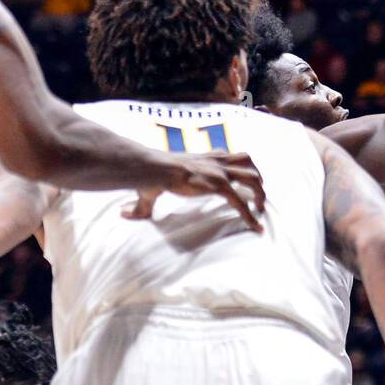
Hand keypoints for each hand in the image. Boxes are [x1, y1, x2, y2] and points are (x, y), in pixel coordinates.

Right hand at [127, 150, 265, 230]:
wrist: (153, 169)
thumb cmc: (152, 176)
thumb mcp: (155, 185)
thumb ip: (144, 203)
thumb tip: (123, 213)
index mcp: (209, 157)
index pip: (235, 156)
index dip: (244, 169)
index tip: (249, 184)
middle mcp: (219, 161)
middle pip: (250, 162)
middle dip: (258, 179)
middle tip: (258, 198)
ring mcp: (221, 172)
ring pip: (253, 178)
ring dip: (260, 195)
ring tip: (260, 211)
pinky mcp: (219, 185)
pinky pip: (242, 202)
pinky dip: (251, 215)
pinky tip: (256, 227)